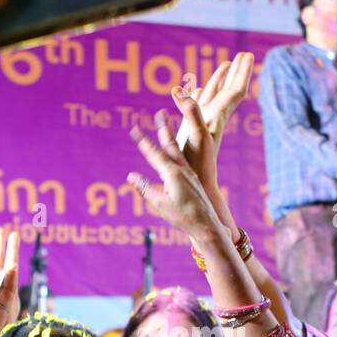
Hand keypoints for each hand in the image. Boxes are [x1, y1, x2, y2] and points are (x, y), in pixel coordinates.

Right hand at [127, 109, 233, 254]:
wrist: (205, 224)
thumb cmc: (182, 216)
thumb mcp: (159, 204)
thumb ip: (145, 188)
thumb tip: (131, 176)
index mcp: (172, 174)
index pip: (154, 154)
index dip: (143, 142)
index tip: (134, 129)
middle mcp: (182, 169)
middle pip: (171, 144)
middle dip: (163, 128)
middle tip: (160, 112)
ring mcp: (189, 173)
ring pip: (178, 150)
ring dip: (171, 136)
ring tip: (167, 125)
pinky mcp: (192, 179)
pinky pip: (183, 159)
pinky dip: (176, 150)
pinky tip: (173, 152)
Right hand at [176, 52, 253, 183]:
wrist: (196, 184)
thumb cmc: (196, 163)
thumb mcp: (195, 136)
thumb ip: (192, 114)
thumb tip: (190, 91)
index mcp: (218, 116)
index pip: (235, 91)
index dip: (242, 74)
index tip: (247, 55)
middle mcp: (214, 118)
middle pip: (229, 90)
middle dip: (237, 72)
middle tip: (244, 54)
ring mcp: (204, 123)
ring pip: (214, 96)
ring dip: (220, 79)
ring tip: (226, 64)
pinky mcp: (192, 130)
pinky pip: (197, 106)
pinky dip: (198, 94)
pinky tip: (196, 88)